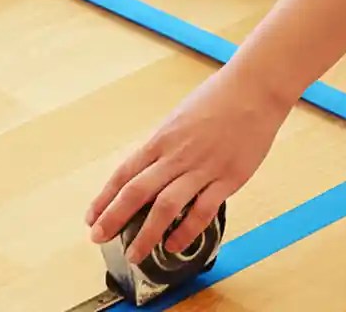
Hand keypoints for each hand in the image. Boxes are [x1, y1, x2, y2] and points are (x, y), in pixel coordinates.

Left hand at [84, 65, 292, 262]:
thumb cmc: (216, 100)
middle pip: (136, 192)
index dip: (105, 198)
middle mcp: (175, 156)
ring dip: (147, 234)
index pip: (124, 174)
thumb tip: (149, 168)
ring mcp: (202, 168)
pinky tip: (174, 246)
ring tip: (136, 255)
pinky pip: (202, 211)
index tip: (92, 217)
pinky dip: (186, 232)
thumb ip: (164, 146)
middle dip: (113, 218)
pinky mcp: (228, 179)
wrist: (253, 89)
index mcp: (160, 140)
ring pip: (166, 206)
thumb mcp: (179, 119)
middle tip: (98, 239)